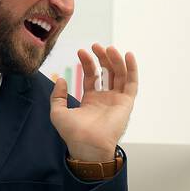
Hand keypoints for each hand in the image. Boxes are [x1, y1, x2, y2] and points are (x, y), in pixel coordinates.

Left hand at [50, 44, 138, 161]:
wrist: (87, 145)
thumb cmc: (73, 133)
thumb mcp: (58, 112)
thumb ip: (57, 95)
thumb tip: (60, 79)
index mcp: (91, 101)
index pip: (92, 76)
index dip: (88, 63)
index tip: (81, 51)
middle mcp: (105, 99)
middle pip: (107, 73)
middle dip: (102, 58)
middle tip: (96, 45)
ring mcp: (117, 100)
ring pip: (119, 75)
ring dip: (115, 60)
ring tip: (108, 48)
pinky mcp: (126, 103)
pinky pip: (132, 83)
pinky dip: (131, 69)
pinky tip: (127, 55)